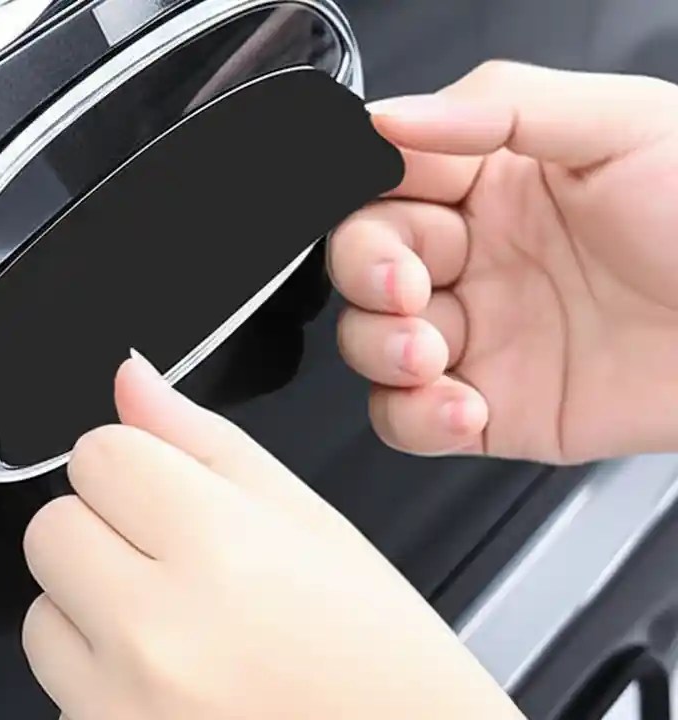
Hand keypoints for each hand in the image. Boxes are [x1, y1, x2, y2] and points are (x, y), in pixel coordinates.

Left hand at [21, 355, 521, 719]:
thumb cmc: (381, 662)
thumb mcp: (313, 526)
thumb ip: (204, 443)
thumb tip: (130, 378)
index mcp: (217, 545)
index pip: (96, 455)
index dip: (134, 470)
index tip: (168, 499)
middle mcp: (155, 628)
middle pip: (51, 529)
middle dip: (101, 538)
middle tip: (177, 573)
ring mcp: (118, 703)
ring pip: (41, 617)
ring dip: (91, 618)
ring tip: (180, 641)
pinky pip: (61, 694)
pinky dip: (102, 688)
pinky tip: (175, 692)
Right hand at [330, 60, 677, 463]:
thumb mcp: (624, 125)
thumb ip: (500, 107)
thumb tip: (390, 117)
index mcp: (494, 181)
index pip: (386, 184)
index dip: (366, 199)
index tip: (392, 209)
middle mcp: (478, 257)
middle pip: (361, 265)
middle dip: (368, 278)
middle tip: (407, 288)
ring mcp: (482, 335)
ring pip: (370, 344)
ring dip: (379, 351)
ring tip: (429, 354)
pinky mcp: (497, 408)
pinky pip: (412, 420)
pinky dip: (415, 418)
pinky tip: (460, 407)